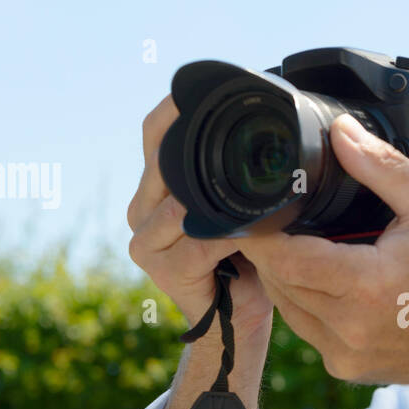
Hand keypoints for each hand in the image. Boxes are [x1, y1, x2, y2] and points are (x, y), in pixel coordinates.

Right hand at [126, 95, 273, 336]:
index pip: (155, 130)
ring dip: (221, 202)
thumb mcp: (242, 205)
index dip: (177, 107)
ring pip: (180, 200)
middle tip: (257, 150)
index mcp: (157, 186)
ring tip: (257, 204)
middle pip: (164, 159)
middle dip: (206, 154)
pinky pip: (196, 238)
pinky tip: (247, 235)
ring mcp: (145, 238)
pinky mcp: (160, 267)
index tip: (212, 90)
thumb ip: (235, 171)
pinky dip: (226, 236)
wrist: (241, 319)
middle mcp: (143, 208)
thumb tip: (266, 124)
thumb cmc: (248, 259)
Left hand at [233, 113, 408, 398]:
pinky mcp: (341, 366)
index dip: (261, 231)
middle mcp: (347, 325)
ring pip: (284, 303)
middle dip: (270, 247)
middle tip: (277, 218)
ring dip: (284, 273)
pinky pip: (303, 324)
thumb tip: (341, 132)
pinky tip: (328, 279)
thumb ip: (382, 166)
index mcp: (366, 285)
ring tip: (301, 244)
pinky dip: (304, 298)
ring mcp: (341, 352)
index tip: (258, 208)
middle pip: (277, 278)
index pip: (284, 256)